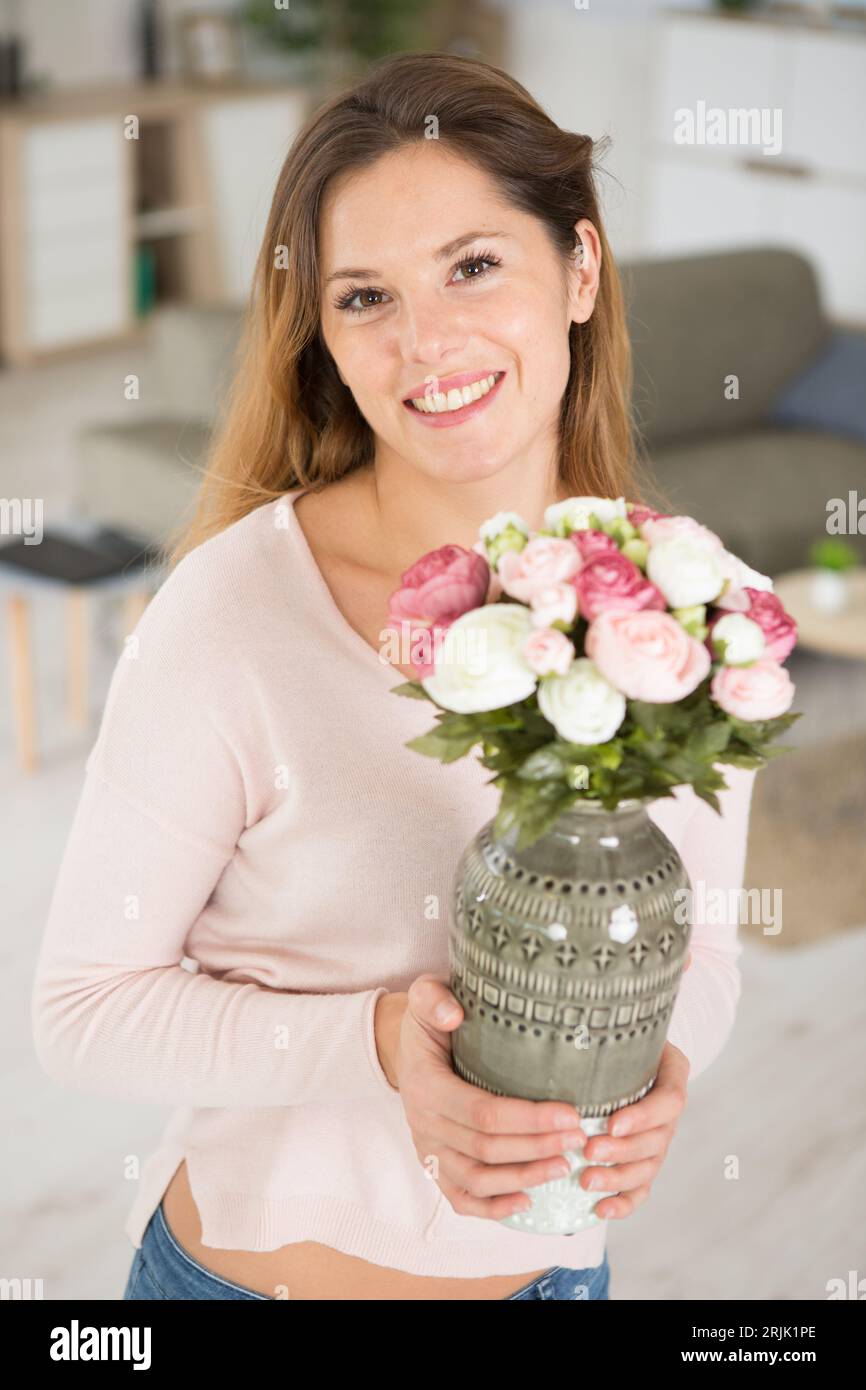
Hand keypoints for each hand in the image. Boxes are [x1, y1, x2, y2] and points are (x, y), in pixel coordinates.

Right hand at [381, 975, 590, 1221]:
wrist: (406, 1048)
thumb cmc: (429, 1020)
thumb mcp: (425, 996)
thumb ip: (434, 999)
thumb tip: (454, 1015)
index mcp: (425, 1085)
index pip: (482, 1113)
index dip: (529, 1119)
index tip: (571, 1114)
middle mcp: (424, 1123)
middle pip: (486, 1149)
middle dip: (538, 1147)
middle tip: (580, 1139)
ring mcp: (428, 1149)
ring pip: (477, 1179)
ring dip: (524, 1178)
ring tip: (564, 1167)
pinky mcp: (435, 1166)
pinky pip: (460, 1198)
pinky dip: (493, 1208)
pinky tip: (528, 1202)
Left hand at [578, 1036, 689, 1218]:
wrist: (608, 1048)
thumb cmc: (605, 1033)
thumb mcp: (610, 1027)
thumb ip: (601, 1033)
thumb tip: (570, 1035)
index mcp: (672, 1071)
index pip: (670, 1100)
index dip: (643, 1117)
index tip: (612, 1124)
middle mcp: (669, 1109)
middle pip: (659, 1138)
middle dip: (623, 1150)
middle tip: (589, 1151)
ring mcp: (659, 1137)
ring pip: (648, 1167)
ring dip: (618, 1178)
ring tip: (587, 1181)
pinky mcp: (644, 1161)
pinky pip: (642, 1187)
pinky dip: (623, 1202)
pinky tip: (600, 1209)